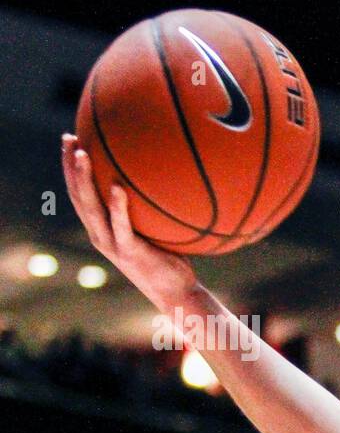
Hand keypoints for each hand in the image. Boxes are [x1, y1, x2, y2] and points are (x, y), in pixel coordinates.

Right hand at [61, 133, 198, 315]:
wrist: (176, 294)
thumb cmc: (169, 260)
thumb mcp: (155, 230)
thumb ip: (149, 208)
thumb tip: (163, 176)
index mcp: (102, 229)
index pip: (79, 194)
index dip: (71, 169)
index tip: (71, 141)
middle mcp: (100, 235)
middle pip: (77, 196)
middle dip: (70, 166)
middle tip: (69, 139)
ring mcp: (112, 245)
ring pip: (91, 208)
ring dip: (84, 180)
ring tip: (82, 154)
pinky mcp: (130, 252)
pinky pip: (122, 227)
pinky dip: (118, 207)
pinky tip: (118, 188)